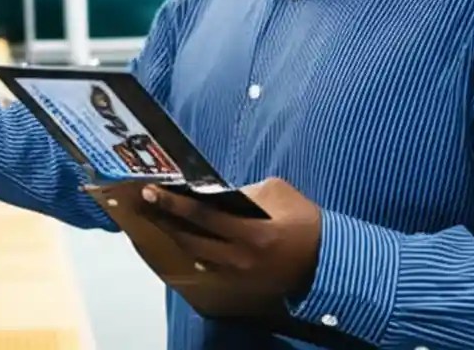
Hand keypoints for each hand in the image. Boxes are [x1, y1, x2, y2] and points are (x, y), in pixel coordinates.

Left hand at [141, 178, 321, 316]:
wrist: (326, 260)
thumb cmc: (304, 220)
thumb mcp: (278, 192)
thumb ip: (245, 191)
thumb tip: (216, 192)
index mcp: (251, 232)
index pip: (202, 215)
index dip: (174, 202)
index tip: (152, 191)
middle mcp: (240, 257)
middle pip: (190, 238)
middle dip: (165, 219)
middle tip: (146, 204)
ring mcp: (238, 273)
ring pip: (195, 255)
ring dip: (175, 236)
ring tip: (159, 219)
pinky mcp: (241, 283)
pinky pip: (208, 267)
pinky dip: (193, 252)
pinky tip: (183, 239)